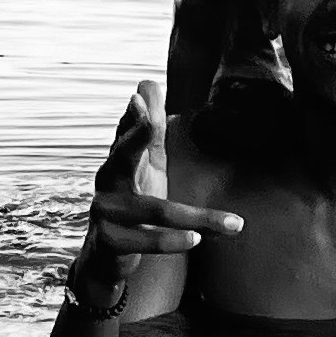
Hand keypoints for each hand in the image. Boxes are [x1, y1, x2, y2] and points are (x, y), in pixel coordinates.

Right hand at [73, 76, 244, 298]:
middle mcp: (108, 181)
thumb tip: (146, 82)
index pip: (127, 131)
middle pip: (122, 156)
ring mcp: (106, 212)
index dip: (134, 114)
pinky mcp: (111, 242)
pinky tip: (196, 239)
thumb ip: (151, 128)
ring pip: (152, 210)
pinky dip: (171, 241)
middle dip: (136, 138)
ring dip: (195, 217)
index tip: (142, 94)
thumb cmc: (131, 200)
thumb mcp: (144, 164)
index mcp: (120, 159)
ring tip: (230, 222)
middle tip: (152, 121)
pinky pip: (144, 240)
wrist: (105, 255)